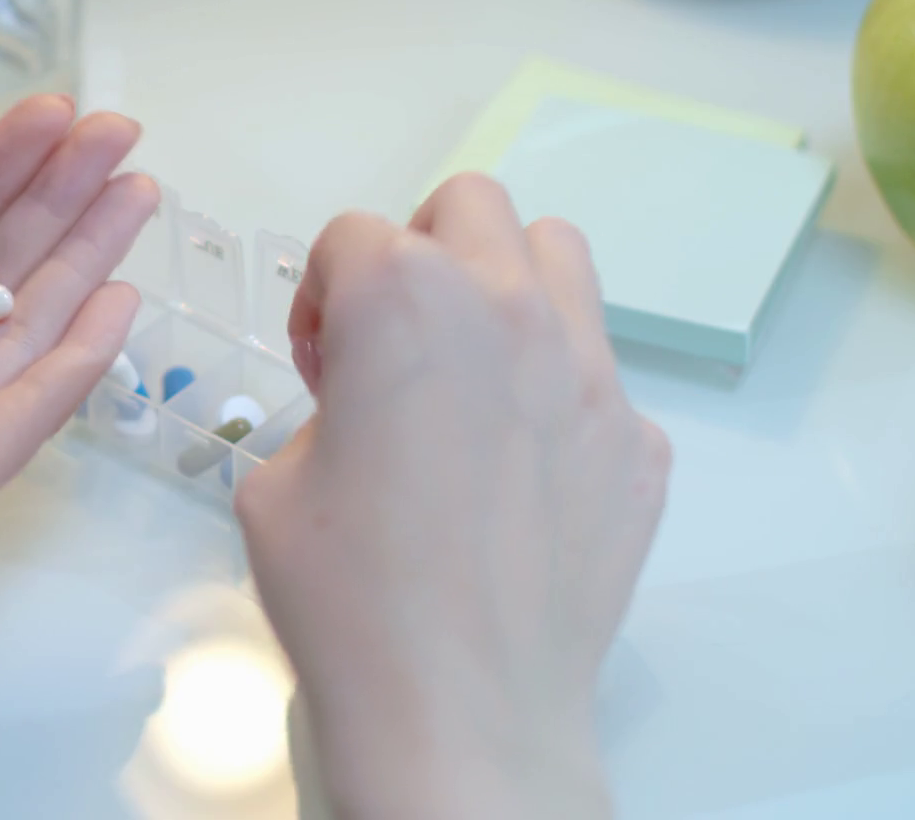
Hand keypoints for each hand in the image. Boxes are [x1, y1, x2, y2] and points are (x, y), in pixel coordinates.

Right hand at [235, 175, 669, 819]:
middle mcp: (507, 308)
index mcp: (401, 300)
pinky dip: (556, 394)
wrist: (461, 709)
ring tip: (473, 372)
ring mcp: (590, 371)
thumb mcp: (277, 483)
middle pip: (469, 205)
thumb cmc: (348, 597)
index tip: (322, 369)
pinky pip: (598, 373)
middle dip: (419, 252)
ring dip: (505, 286)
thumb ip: (324, 403)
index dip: (321, 300)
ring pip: (558, 255)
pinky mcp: (638, 440)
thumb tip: (367, 405)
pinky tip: (521, 476)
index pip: (352, 236)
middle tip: (397, 341)